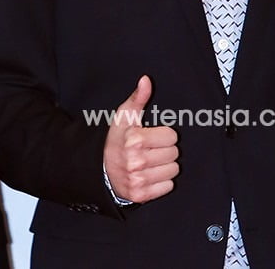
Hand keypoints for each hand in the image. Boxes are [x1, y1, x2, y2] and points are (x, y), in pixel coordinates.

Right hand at [103, 75, 178, 203]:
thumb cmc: (116, 140)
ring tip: (150, 162)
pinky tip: (150, 174)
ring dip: (164, 166)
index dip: (164, 135)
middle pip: (174, 154)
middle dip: (165, 150)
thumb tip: (146, 80)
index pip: (172, 137)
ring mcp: (138, 180)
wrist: (100, 169)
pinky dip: (161, 181)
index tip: (152, 136)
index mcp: (134, 140)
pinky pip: (168, 186)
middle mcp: (136, 162)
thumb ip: (138, 97)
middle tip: (151, 150)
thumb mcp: (125, 116)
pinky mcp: (140, 195)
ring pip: (173, 170)